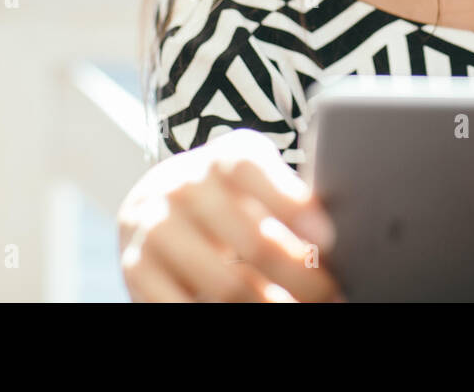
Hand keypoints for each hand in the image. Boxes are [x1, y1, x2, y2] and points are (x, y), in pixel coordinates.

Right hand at [118, 128, 343, 301]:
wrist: (158, 202)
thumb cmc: (231, 195)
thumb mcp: (258, 181)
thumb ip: (290, 199)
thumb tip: (338, 237)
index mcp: (222, 156)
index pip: (253, 173)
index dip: (292, 203)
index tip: (329, 238)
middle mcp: (183, 185)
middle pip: (251, 240)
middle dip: (300, 275)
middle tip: (331, 292)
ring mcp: (155, 227)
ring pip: (224, 284)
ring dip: (271, 305)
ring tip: (301, 309)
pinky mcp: (135, 267)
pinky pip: (185, 307)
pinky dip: (225, 317)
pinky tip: (256, 314)